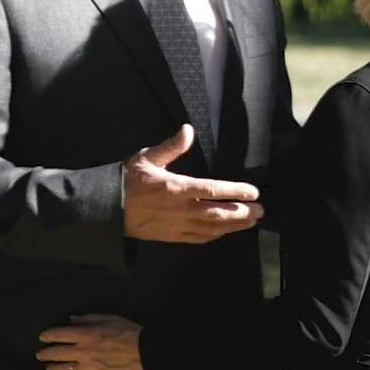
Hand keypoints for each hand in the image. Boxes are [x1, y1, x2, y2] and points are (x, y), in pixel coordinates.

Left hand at [37, 314, 144, 369]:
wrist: (146, 354)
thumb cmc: (129, 332)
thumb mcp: (109, 318)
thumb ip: (89, 319)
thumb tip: (71, 320)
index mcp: (86, 335)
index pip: (59, 334)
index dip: (48, 335)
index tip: (42, 337)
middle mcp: (83, 352)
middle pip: (57, 353)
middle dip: (45, 353)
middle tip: (40, 354)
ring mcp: (88, 369)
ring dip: (53, 368)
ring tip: (49, 367)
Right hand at [122, 125, 261, 242]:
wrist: (109, 208)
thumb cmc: (129, 180)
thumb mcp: (147, 157)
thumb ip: (171, 146)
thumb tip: (188, 130)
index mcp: (176, 188)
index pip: (212, 190)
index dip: (235, 191)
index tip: (253, 192)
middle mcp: (180, 209)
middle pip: (218, 213)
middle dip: (242, 212)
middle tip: (260, 210)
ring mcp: (177, 225)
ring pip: (212, 228)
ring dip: (234, 226)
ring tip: (251, 222)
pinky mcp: (172, 236)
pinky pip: (199, 238)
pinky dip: (216, 236)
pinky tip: (226, 232)